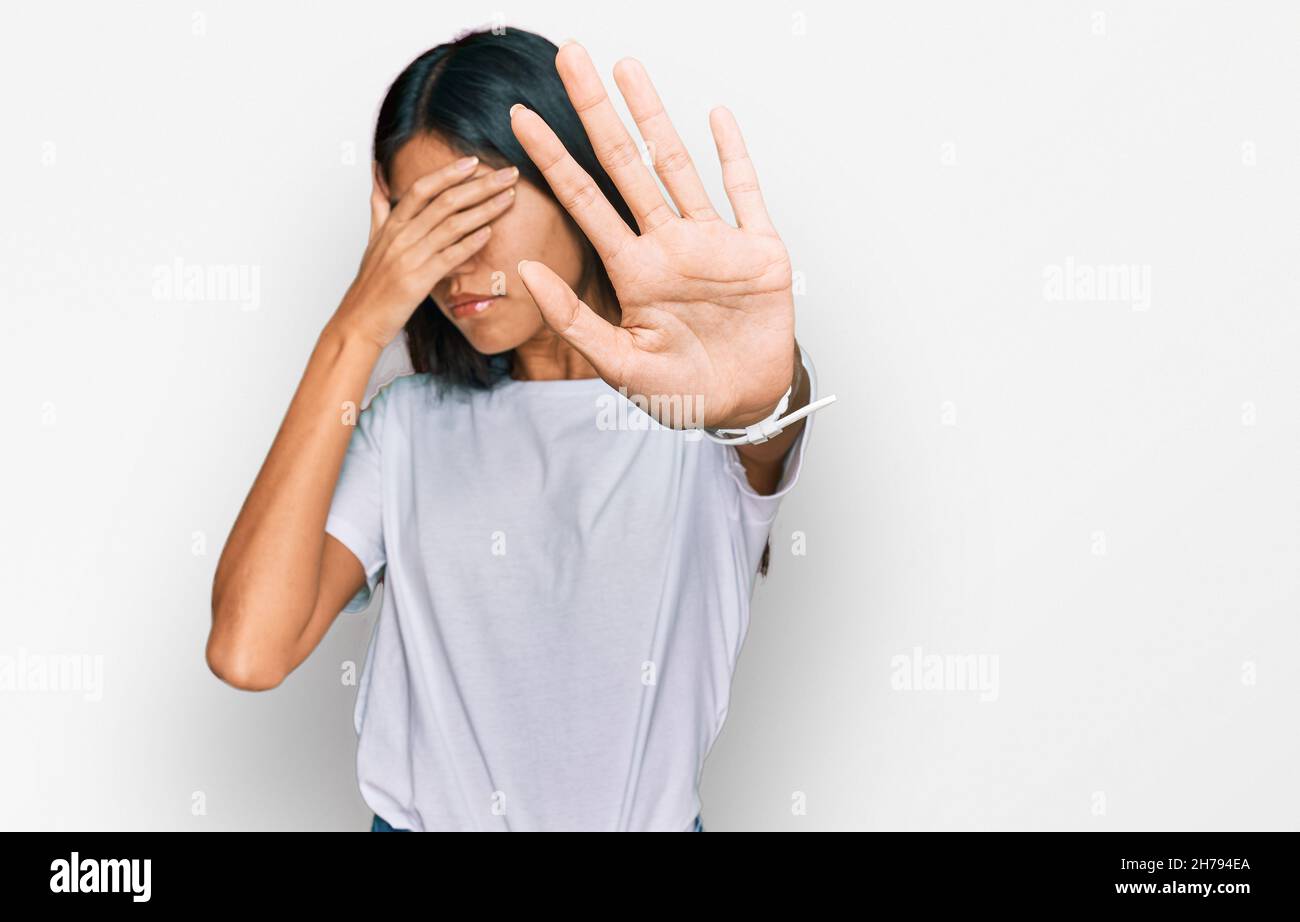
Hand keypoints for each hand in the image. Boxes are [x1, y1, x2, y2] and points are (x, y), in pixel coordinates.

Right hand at [333, 158, 519, 349]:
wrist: (359, 321)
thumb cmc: (371, 285)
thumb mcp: (372, 242)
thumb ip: (379, 210)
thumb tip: (377, 183)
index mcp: (392, 225)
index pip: (422, 189)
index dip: (448, 173)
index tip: (473, 162)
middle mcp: (400, 236)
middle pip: (444, 201)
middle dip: (479, 185)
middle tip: (507, 174)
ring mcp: (409, 257)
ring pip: (451, 225)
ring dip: (484, 209)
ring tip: (508, 198)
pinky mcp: (417, 280)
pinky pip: (448, 257)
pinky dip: (470, 244)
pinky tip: (489, 233)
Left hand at [510, 42, 795, 428]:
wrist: (744, 405)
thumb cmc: (683, 392)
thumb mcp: (620, 365)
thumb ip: (573, 320)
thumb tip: (524, 272)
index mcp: (633, 272)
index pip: (584, 201)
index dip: (552, 158)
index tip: (520, 118)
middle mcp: (667, 245)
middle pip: (625, 164)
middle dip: (596, 111)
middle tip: (569, 57)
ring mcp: (712, 242)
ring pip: (678, 164)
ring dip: (654, 116)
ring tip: (627, 68)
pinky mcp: (758, 249)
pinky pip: (745, 192)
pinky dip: (733, 155)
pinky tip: (715, 117)